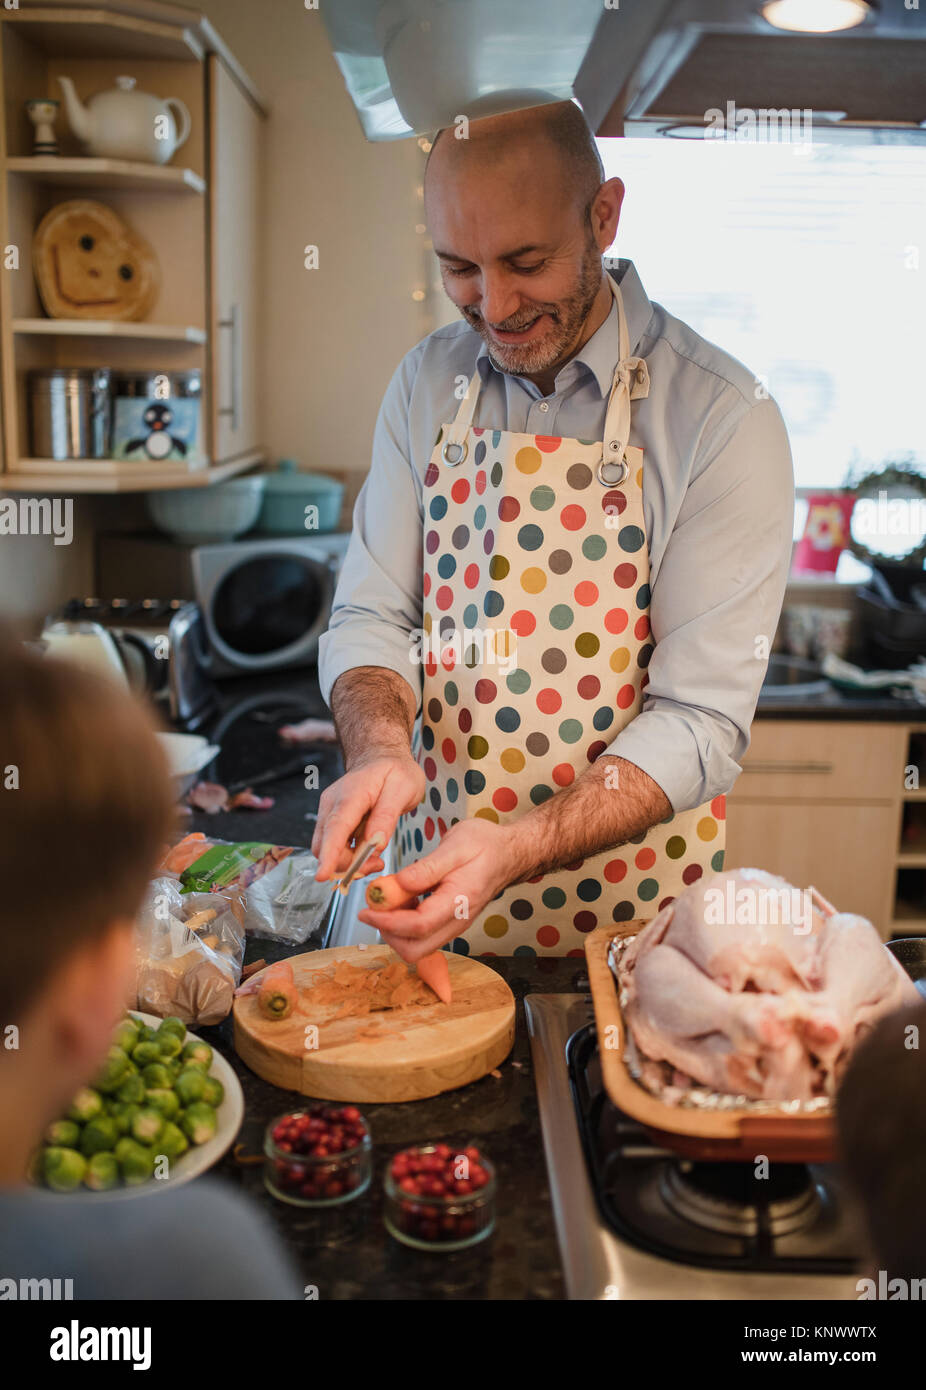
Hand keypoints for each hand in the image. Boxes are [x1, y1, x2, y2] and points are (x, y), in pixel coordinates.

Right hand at [311, 751, 424, 881]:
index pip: (336, 827)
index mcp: (351, 794)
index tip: (323, 874)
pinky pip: (334, 846)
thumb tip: (376, 844)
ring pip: (328, 849)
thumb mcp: (403, 789)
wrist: (381, 758)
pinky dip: (349, 857)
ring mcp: (329, 813)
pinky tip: (369, 853)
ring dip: (349, 863)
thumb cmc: (395, 771)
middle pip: (327, 845)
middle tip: (377, 864)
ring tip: (376, 859)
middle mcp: (333, 804)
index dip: (330, 854)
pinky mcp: (332, 821)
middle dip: (347, 864)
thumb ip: (387, 816)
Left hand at [357, 817, 520, 961]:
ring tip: (388, 898)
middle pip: (415, 949)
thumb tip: (399, 883)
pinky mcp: (450, 924)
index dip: (387, 921)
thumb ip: (428, 867)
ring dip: (395, 929)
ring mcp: (454, 926)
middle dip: (388, 932)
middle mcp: (457, 921)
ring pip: (417, 947)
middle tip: (374, 906)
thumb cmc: (485, 845)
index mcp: (459, 901)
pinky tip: (402, 900)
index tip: (366, 909)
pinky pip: (422, 936)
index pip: (418, 926)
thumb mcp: (456, 845)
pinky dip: (404, 925)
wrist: (508, 853)